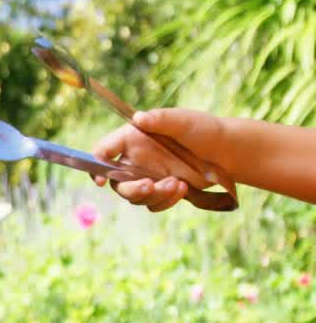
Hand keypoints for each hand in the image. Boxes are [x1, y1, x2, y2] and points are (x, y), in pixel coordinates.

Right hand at [90, 109, 228, 211]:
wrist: (227, 151)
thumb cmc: (204, 129)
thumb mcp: (183, 121)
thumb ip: (160, 119)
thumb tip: (138, 118)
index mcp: (132, 139)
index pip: (104, 152)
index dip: (96, 166)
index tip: (101, 180)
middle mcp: (135, 159)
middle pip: (117, 182)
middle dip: (131, 189)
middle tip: (148, 186)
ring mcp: (147, 177)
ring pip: (135, 197)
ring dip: (153, 195)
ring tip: (177, 184)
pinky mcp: (160, 191)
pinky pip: (153, 204)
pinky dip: (166, 201)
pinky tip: (183, 188)